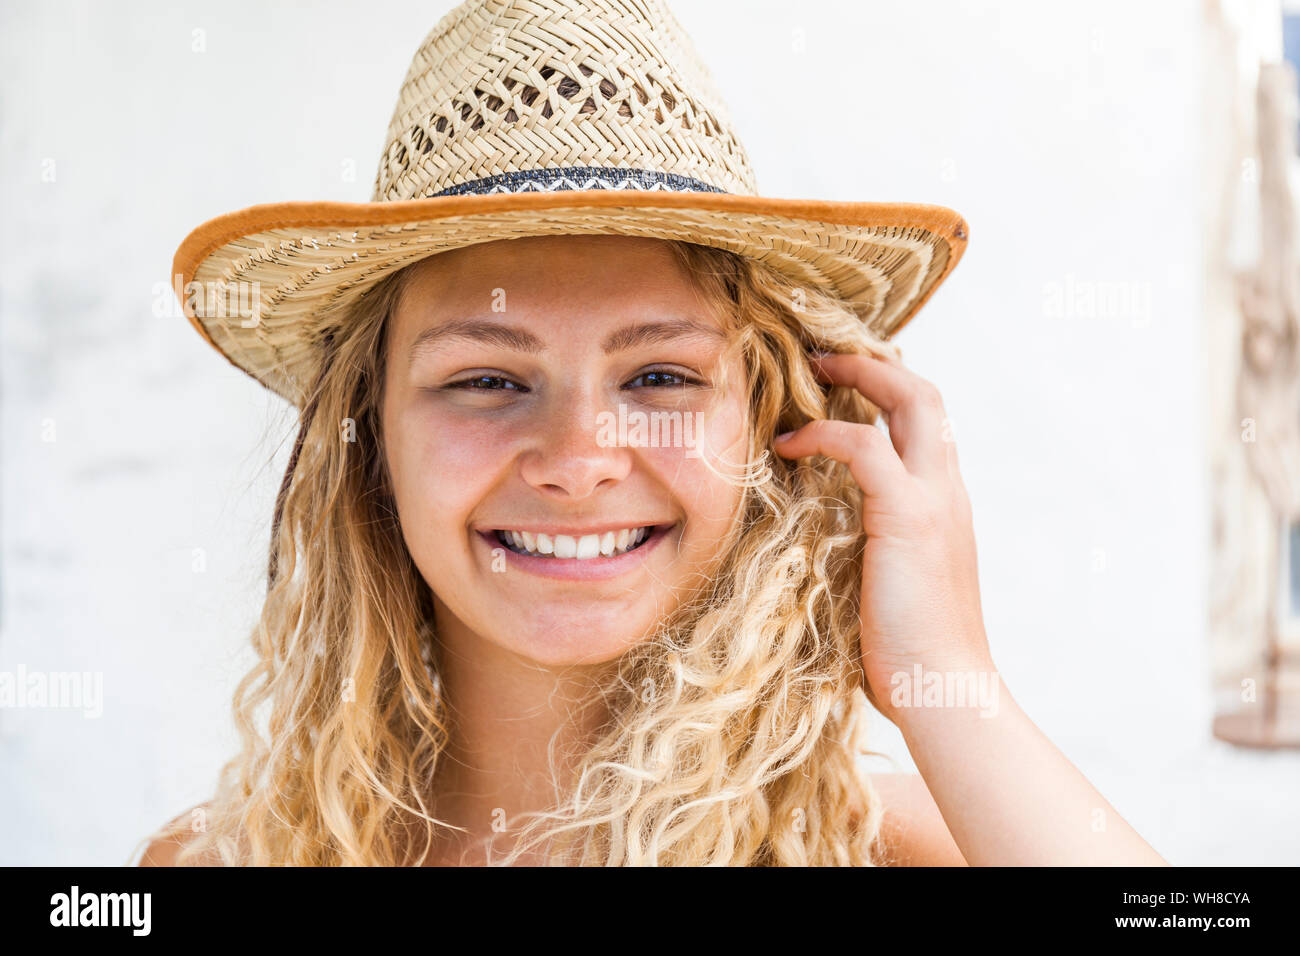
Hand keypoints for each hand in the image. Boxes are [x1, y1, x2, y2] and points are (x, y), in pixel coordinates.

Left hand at [773, 351, 991, 725]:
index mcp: (945, 503)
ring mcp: (934, 500)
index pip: (928, 423)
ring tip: (809, 376)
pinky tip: (790, 444)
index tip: (842, 382)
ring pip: (910, 401)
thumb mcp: (891, 582)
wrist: (944, 690)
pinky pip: (865, 447)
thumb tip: (828, 536)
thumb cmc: (910, 651)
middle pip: (926, 395)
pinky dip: (825, 433)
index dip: (889, 390)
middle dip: (875, 364)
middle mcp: (948, 490)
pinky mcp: (909, 517)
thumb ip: (873, 545)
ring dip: (856, 376)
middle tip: (824, 358)